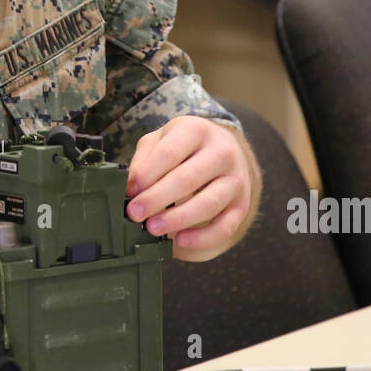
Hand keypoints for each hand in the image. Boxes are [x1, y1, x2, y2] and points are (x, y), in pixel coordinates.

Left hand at [124, 115, 256, 262]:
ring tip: (153, 228)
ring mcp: (236, 179)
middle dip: (157, 199)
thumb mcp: (162, 140)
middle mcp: (222, 152)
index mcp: (197, 130)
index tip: (129, 191)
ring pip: (208, 203)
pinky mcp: (242, 204)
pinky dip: (203, 237)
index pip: (170, 153)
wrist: (223, 149)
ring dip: (178, 219)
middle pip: (187, 179)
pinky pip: (225, 226)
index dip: (147, 174)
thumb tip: (130, 187)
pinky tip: (181, 240)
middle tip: (134, 214)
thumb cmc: (184, 147)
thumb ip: (145, 159)